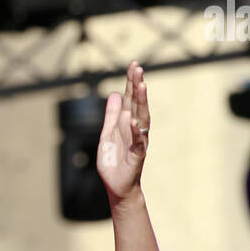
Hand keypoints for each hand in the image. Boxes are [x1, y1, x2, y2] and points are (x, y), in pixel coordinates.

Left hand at [97, 60, 149, 202]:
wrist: (117, 186)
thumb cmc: (114, 161)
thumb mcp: (107, 133)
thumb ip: (112, 115)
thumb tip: (114, 94)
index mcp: (127, 123)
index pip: (130, 99)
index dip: (131, 82)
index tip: (133, 65)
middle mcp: (135, 129)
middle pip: (138, 104)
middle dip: (137, 86)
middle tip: (138, 68)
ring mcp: (138, 141)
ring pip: (142, 119)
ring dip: (141, 103)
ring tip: (141, 86)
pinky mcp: (137, 156)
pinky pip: (138, 142)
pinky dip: (136, 132)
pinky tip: (133, 121)